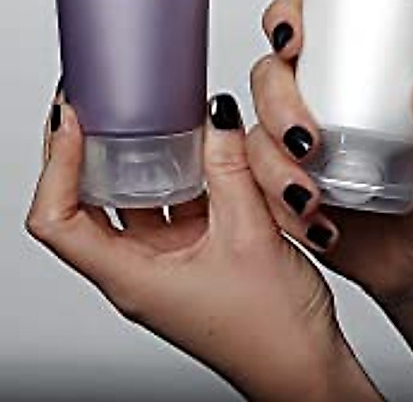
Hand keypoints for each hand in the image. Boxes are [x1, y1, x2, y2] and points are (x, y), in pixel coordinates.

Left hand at [26, 83, 380, 401]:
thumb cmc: (270, 329)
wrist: (303, 365)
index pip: (58, 219)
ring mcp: (166, 263)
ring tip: (151, 112)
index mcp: (130, 277)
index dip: (57, 164)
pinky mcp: (195, 255)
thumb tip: (216, 115)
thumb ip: (230, 169)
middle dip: (91, 149)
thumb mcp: (250, 233)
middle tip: (103, 101)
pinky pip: (174, 204)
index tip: (76, 117)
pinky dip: (180, 170)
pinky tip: (201, 144)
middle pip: (87, 204)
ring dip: (139, 157)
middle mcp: (138, 270)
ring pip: (134, 200)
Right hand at [248, 0, 412, 307]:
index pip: (315, 23)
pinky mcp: (284, 197)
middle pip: (270, 78)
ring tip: (313, 197)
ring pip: (255, 136)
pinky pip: (253, 191)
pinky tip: (317, 225)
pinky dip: (276, 208)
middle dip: (278, 104)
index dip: (289, 17)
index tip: (294, 39)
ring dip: (273, 165)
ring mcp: (301, 150)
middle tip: (310, 141)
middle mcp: (326, 103)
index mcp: (366, 74)